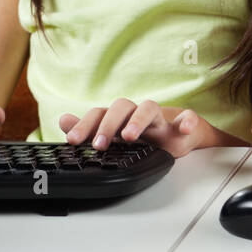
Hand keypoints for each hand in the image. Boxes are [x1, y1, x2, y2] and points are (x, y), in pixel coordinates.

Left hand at [58, 100, 208, 156]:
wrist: (179, 135)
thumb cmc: (144, 134)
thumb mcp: (116, 134)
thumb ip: (89, 128)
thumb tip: (63, 120)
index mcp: (121, 117)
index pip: (101, 113)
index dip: (85, 124)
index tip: (73, 140)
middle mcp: (138, 114)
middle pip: (122, 106)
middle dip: (108, 124)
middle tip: (99, 144)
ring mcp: (161, 119)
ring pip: (149, 108)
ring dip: (138, 120)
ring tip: (129, 136)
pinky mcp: (183, 126)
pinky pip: (189, 118)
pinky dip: (188, 121)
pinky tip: (185, 127)